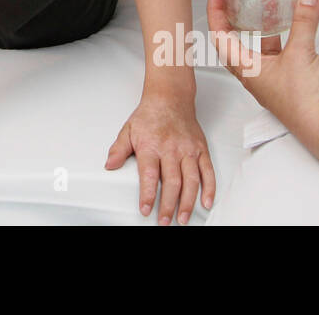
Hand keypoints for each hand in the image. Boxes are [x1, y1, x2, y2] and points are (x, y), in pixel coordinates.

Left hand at [106, 91, 215, 224]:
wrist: (170, 97)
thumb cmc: (149, 115)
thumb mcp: (128, 130)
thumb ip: (119, 150)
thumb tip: (109, 165)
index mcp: (151, 145)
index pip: (149, 175)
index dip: (148, 195)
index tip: (146, 210)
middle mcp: (171, 149)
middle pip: (172, 182)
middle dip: (168, 205)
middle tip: (165, 221)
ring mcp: (188, 150)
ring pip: (191, 180)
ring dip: (188, 202)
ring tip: (183, 218)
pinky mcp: (201, 150)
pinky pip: (208, 172)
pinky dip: (209, 189)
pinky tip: (206, 202)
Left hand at [206, 0, 318, 169]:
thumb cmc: (305, 100)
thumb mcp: (301, 54)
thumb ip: (303, 22)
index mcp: (247, 71)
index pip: (221, 37)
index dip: (216, 12)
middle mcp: (257, 75)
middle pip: (236, 42)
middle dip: (233, 18)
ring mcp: (276, 77)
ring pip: (262, 46)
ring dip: (262, 25)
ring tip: (267, 2)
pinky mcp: (295, 78)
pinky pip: (283, 51)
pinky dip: (285, 35)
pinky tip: (293, 22)